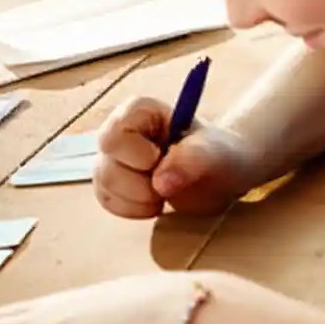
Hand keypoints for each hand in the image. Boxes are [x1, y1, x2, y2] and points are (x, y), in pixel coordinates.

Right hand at [94, 97, 264, 217]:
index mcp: (139, 112)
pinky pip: (108, 203)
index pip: (116, 134)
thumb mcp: (214, 153)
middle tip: (168, 185)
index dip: (136, 155)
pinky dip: (132, 211)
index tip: (160, 160)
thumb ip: (191, 159)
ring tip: (164, 195)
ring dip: (137, 201)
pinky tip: (154, 204)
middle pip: (106, 166)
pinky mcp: (112, 183)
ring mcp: (112, 158)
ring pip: (104, 187)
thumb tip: (161, 183)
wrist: (220, 175)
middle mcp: (119, 132)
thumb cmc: (218, 155)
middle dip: (139, 186)